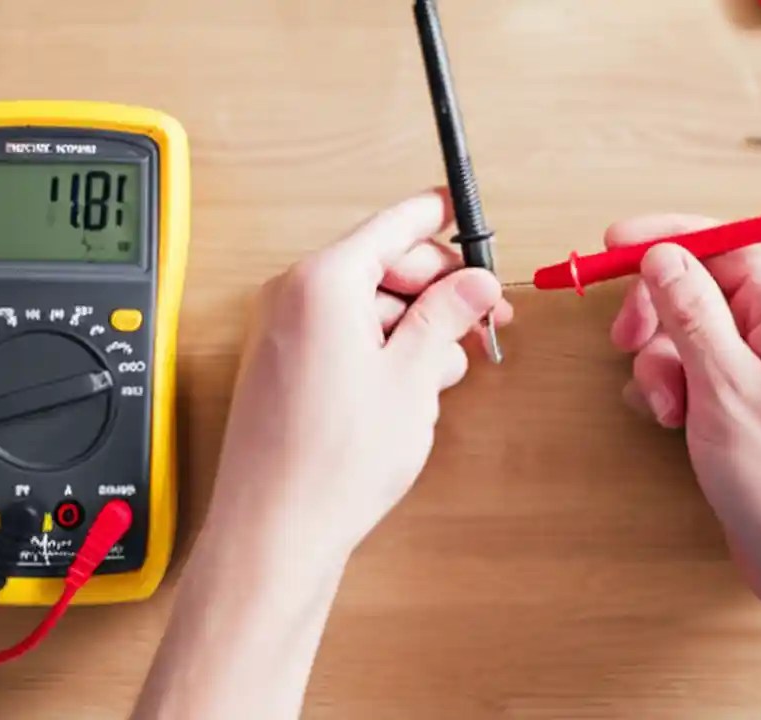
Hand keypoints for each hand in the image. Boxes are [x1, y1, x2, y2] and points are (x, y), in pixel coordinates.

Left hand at [210, 189, 512, 561]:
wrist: (276, 532)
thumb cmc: (333, 462)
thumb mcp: (413, 377)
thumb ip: (446, 316)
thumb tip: (475, 281)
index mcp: (322, 282)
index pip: (392, 225)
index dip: (437, 219)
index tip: (466, 212)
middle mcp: (291, 297)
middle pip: (379, 266)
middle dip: (436, 288)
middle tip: (483, 312)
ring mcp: (281, 333)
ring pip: (364, 307)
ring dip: (413, 328)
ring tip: (449, 365)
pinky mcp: (281, 368)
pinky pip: (340, 337)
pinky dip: (381, 350)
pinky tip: (412, 387)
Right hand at [606, 215, 760, 613]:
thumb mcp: (725, 385)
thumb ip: (691, 311)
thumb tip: (663, 255)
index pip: (720, 243)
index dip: (661, 241)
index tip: (610, 246)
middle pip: (699, 287)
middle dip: (657, 316)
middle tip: (627, 343)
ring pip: (691, 335)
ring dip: (663, 366)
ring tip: (668, 409)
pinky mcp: (752, 404)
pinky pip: (700, 373)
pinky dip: (676, 391)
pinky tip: (674, 423)